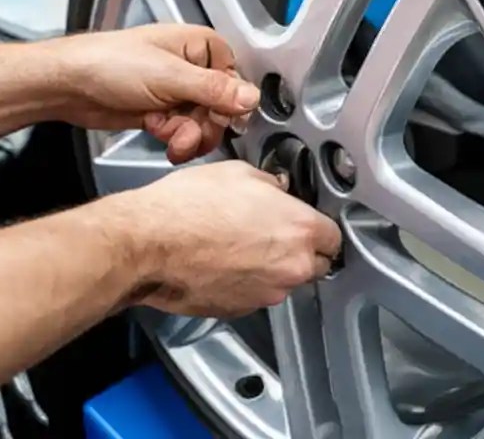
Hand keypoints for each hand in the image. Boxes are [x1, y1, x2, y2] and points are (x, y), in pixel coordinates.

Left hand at [52, 25, 258, 163]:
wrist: (69, 85)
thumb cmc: (109, 63)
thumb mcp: (168, 76)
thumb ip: (213, 89)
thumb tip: (251, 98)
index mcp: (200, 46)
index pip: (236, 81)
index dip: (227, 106)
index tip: (213, 118)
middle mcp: (192, 68)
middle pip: (221, 109)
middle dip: (202, 126)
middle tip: (183, 131)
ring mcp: (177, 91)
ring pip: (203, 125)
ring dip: (186, 136)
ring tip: (165, 134)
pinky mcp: (163, 112)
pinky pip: (184, 133)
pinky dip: (173, 139)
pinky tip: (155, 131)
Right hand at [108, 161, 341, 317]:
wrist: (149, 243)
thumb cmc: (187, 207)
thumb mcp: (237, 173)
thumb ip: (270, 185)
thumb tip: (275, 190)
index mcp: (299, 229)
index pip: (333, 237)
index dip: (317, 228)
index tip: (304, 221)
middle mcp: (290, 267)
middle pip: (313, 264)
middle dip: (297, 250)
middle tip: (269, 232)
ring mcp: (266, 293)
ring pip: (281, 281)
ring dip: (268, 267)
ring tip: (234, 244)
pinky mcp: (240, 310)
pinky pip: (253, 295)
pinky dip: (243, 282)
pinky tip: (220, 262)